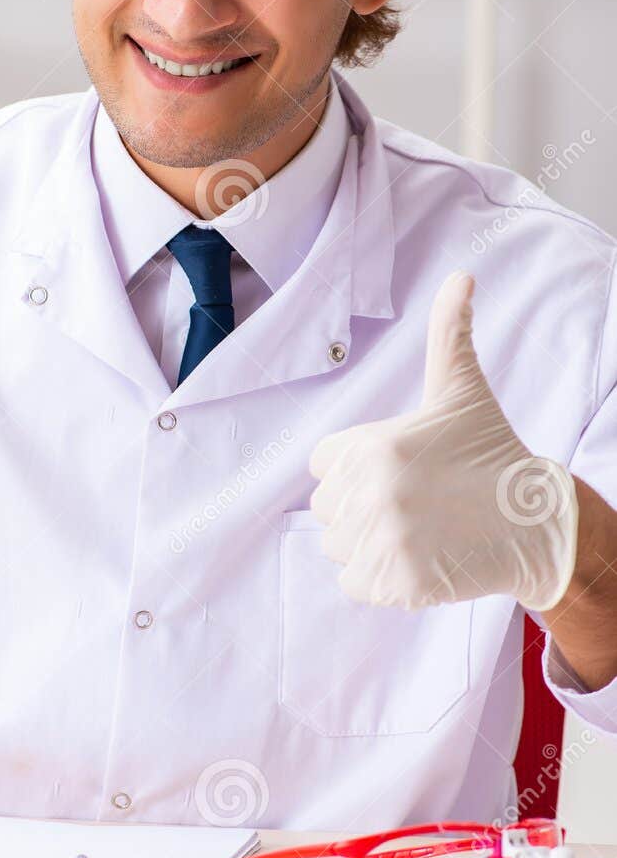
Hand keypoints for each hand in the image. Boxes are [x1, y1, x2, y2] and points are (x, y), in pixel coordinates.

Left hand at [308, 270, 578, 610]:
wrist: (534, 522)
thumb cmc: (490, 452)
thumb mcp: (462, 389)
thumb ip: (449, 332)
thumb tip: (462, 275)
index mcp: (374, 445)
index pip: (323, 465)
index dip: (356, 467)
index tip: (399, 469)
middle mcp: (373, 493)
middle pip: (327, 509)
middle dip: (361, 507)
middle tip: (414, 502)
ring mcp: (384, 540)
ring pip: (340, 546)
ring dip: (370, 543)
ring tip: (419, 529)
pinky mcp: (395, 581)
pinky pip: (355, 582)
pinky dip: (380, 577)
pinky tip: (417, 558)